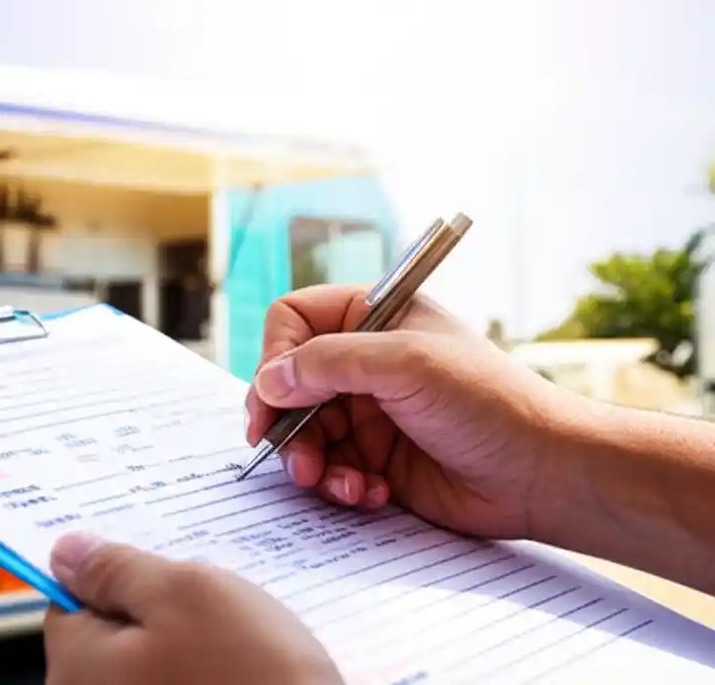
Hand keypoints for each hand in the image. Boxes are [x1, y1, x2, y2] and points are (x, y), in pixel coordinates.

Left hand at [44, 532, 340, 684]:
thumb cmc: (250, 677)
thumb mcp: (186, 593)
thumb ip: (117, 569)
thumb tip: (67, 553)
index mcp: (77, 670)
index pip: (69, 603)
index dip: (114, 577)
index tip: (156, 566)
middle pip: (110, 638)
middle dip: (155, 614)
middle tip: (211, 604)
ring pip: (150, 666)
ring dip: (187, 647)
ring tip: (240, 640)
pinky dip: (207, 675)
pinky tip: (246, 670)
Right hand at [246, 284, 577, 539]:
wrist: (544, 476)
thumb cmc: (489, 403)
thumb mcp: (406, 364)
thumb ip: (329, 363)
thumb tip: (267, 381)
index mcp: (374, 318)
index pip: (294, 322)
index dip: (276, 357)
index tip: (275, 398)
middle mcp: (366, 362)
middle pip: (289, 386)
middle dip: (288, 425)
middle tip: (297, 460)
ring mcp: (370, 413)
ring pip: (303, 434)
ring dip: (313, 463)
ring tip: (339, 483)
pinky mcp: (376, 460)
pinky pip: (330, 471)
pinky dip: (340, 485)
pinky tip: (371, 493)